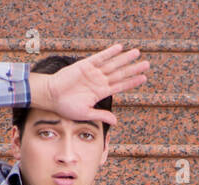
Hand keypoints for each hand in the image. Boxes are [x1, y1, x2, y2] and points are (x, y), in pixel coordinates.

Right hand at [31, 43, 149, 127]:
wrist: (51, 96)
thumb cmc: (65, 106)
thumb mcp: (85, 113)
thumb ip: (101, 115)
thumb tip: (116, 122)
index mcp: (100, 92)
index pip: (120, 85)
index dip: (132, 81)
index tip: (144, 78)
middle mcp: (99, 80)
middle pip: (120, 73)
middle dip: (133, 69)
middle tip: (147, 64)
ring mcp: (93, 72)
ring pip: (113, 64)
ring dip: (125, 58)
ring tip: (137, 53)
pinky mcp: (85, 65)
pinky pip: (100, 57)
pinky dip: (109, 52)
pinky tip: (120, 48)